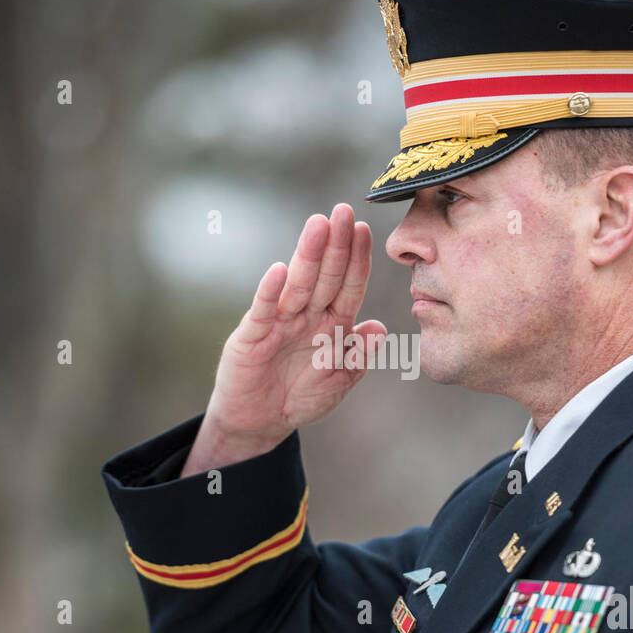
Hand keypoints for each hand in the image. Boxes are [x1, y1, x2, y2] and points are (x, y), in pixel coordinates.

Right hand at [182, 202, 386, 475]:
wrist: (261, 421)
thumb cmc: (300, 398)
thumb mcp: (338, 382)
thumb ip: (357, 357)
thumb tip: (380, 329)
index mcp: (332, 324)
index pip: (349, 286)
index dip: (357, 260)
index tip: (365, 230)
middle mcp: (307, 315)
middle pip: (325, 275)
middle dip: (335, 244)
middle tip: (343, 210)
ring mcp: (280, 322)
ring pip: (298, 284)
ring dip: (308, 255)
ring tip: (318, 225)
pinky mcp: (252, 335)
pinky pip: (264, 310)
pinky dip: (271, 291)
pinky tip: (280, 270)